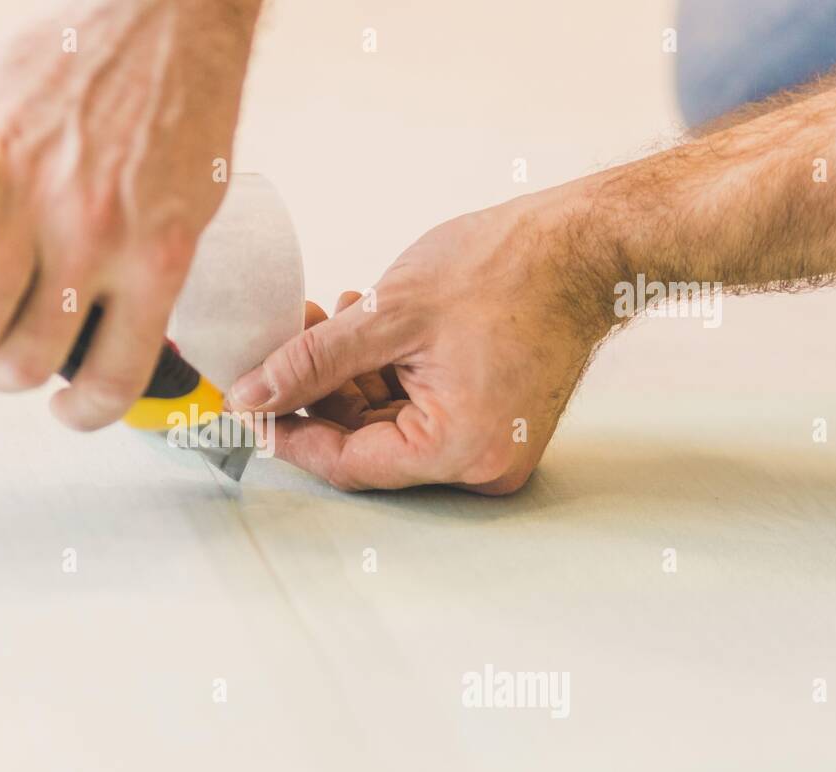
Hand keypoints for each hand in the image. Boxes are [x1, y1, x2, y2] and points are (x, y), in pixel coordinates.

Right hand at [0, 0, 260, 429]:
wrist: (169, 18)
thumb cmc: (182, 115)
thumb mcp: (189, 212)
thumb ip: (142, 275)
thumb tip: (107, 335)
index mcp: (156, 262)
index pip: (110, 379)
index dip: (81, 414)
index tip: (63, 407)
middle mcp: (95, 240)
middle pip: (22, 360)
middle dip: (0, 376)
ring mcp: (35, 194)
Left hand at [227, 193, 608, 492]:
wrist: (588, 243)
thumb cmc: (509, 270)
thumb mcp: (387, 315)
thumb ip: (310, 362)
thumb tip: (253, 396)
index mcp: (458, 450)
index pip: (348, 464)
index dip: (289, 434)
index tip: (247, 407)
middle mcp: (479, 464)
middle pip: (367, 445)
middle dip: (320, 392)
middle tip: (286, 339)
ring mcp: (492, 445)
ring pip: (389, 425)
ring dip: (350, 376)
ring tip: (329, 315)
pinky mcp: (495, 421)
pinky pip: (421, 410)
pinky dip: (388, 374)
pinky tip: (367, 325)